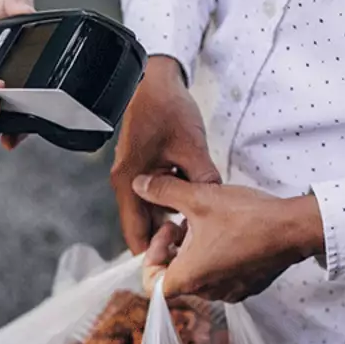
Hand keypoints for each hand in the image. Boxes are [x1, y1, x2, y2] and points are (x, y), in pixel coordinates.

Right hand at [111, 56, 220, 253]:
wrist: (152, 79)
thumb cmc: (165, 108)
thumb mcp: (191, 147)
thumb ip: (203, 180)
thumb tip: (217, 207)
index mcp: (129, 182)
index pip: (135, 234)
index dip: (154, 254)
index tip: (178, 264)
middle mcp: (128, 183)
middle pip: (145, 226)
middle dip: (168, 239)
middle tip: (198, 249)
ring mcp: (136, 175)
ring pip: (154, 211)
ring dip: (174, 220)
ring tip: (202, 228)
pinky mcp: (146, 167)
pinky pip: (159, 195)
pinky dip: (176, 203)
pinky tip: (198, 202)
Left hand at [134, 175, 325, 301]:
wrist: (296, 227)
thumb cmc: (247, 217)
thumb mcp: (198, 198)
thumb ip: (163, 191)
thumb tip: (138, 184)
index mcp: (190, 279)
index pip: (151, 284)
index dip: (151, 258)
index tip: (165, 233)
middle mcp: (209, 292)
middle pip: (175, 276)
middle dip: (172, 248)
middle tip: (182, 220)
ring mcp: (231, 291)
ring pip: (198, 274)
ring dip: (192, 250)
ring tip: (203, 221)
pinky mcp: (249, 285)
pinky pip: (221, 274)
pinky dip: (215, 256)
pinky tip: (225, 230)